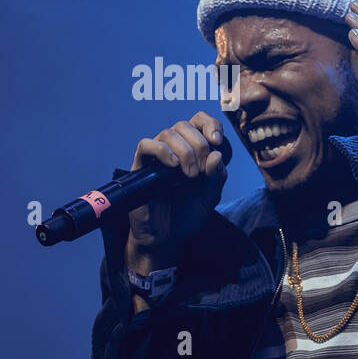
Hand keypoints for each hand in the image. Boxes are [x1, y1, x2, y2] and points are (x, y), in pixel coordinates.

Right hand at [124, 111, 227, 275]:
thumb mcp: (210, 196)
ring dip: (184, 150)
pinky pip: (145, 145)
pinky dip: (161, 150)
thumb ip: (217, 176)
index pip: (198, 121)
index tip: (217, 140)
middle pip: (183, 125)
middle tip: (202, 170)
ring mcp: (156, 157)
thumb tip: (217, 154)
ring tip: (190, 175)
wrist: (166, 237)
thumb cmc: (186, 214)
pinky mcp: (140, 168)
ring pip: (167, 133)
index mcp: (192, 150)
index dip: (209, 124)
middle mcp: (173, 149)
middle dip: (199, 144)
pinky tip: (173, 166)